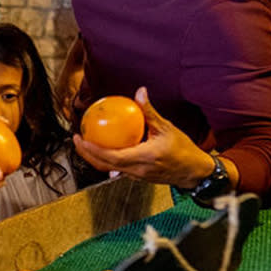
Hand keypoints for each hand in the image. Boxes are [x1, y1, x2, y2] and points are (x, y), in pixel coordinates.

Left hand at [74, 87, 216, 187]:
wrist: (194, 172)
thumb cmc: (183, 149)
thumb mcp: (166, 127)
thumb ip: (149, 111)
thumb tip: (140, 92)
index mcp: (143, 158)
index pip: (111, 156)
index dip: (93, 150)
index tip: (81, 139)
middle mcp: (137, 171)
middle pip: (104, 165)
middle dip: (86, 154)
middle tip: (77, 139)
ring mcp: (137, 177)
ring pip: (109, 168)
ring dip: (95, 157)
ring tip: (86, 143)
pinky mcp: (138, 178)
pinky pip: (118, 168)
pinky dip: (107, 159)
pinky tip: (105, 147)